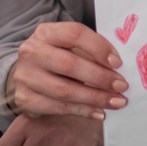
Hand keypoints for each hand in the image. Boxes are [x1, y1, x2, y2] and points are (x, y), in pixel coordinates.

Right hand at [8, 22, 128, 118]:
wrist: (27, 75)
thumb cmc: (57, 57)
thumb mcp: (69, 46)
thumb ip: (90, 51)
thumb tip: (118, 67)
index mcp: (46, 32)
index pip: (75, 34)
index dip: (98, 48)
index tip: (118, 63)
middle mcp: (32, 52)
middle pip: (70, 64)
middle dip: (100, 77)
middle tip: (122, 86)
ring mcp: (26, 76)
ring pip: (65, 90)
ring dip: (95, 97)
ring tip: (116, 101)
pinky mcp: (25, 99)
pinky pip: (58, 107)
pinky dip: (83, 111)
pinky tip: (99, 112)